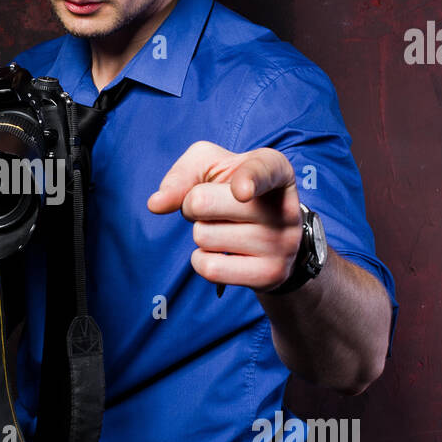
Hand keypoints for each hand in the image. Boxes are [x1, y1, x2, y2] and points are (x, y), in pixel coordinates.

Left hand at [147, 141, 302, 292]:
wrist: (267, 235)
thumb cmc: (231, 191)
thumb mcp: (209, 167)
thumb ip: (182, 175)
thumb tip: (156, 204)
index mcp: (276, 169)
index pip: (262, 171)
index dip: (248, 180)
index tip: (241, 192)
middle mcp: (286, 207)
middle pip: (203, 203)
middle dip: (191, 205)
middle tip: (212, 208)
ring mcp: (283, 244)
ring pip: (203, 236)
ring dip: (200, 233)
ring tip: (223, 229)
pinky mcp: (272, 274)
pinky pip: (210, 268)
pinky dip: (201, 259)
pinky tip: (220, 252)